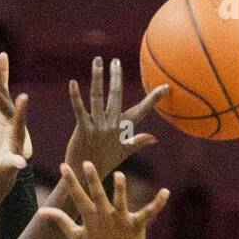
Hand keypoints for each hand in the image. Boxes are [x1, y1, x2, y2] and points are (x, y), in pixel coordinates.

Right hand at [38, 162, 169, 238]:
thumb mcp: (75, 236)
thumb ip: (60, 221)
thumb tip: (41, 211)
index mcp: (90, 218)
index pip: (78, 197)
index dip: (71, 182)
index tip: (64, 166)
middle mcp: (105, 218)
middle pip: (98, 196)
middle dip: (92, 180)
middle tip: (88, 164)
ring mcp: (121, 221)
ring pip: (121, 202)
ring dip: (120, 189)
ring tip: (119, 175)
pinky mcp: (136, 225)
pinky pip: (148, 212)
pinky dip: (158, 203)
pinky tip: (166, 192)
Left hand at [64, 57, 167, 181]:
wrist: (87, 178)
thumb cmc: (105, 163)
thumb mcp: (124, 152)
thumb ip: (138, 141)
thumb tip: (154, 138)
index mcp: (123, 129)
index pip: (142, 110)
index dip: (154, 99)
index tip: (166, 87)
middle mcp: (112, 126)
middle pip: (116, 96)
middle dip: (116, 77)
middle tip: (116, 61)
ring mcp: (97, 128)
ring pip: (98, 98)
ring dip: (97, 78)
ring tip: (97, 61)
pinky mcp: (83, 130)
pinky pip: (80, 111)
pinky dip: (75, 97)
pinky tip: (72, 83)